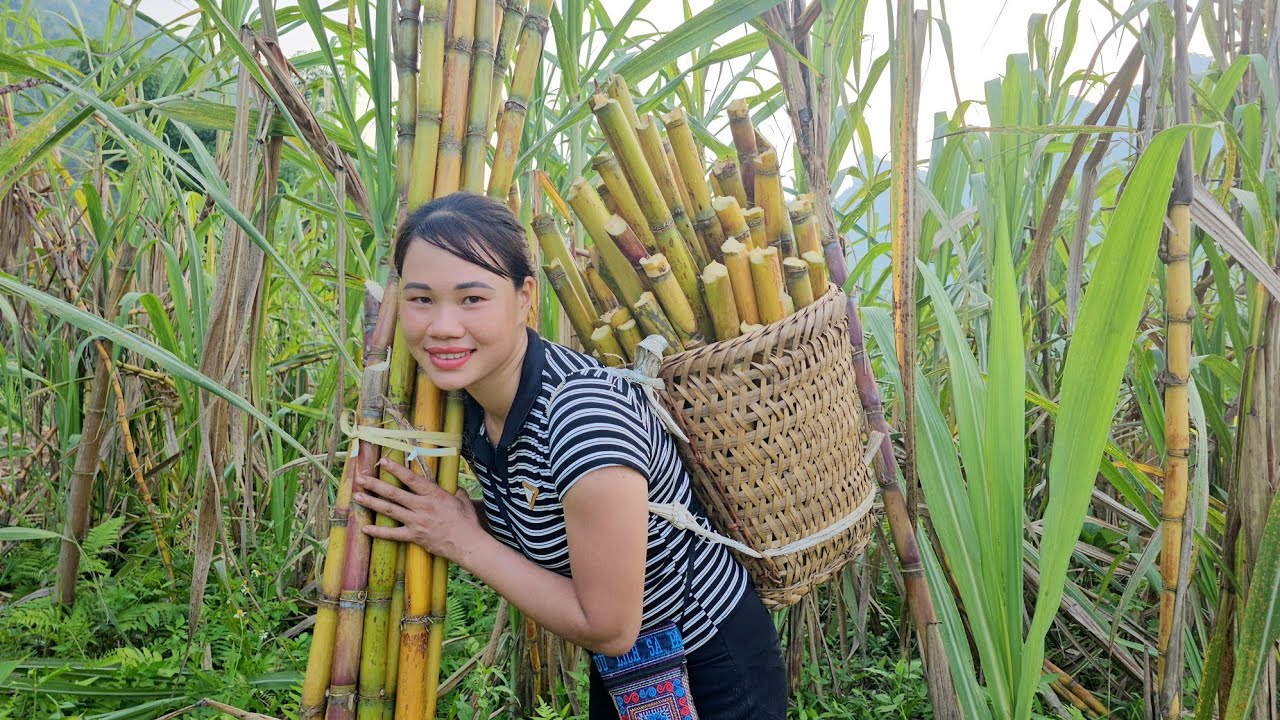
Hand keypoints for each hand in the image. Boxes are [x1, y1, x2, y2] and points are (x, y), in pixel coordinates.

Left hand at [353, 457, 483, 564]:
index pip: (411, 479)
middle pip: (394, 493)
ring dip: (372, 502)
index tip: (383, 461)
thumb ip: (454, 491)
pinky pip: (392, 534)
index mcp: (433, 494)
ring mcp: (416, 522)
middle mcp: (422, 506)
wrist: (467, 544)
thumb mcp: (462, 500)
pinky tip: (365, 528)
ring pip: (389, 510)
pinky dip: (378, 532)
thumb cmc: (467, 521)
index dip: (396, 469)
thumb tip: (451, 487)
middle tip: (361, 478)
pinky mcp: (414, 536)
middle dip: (375, 484)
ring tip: (357, 496)